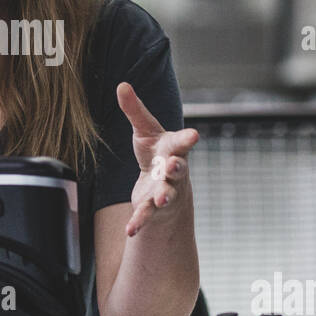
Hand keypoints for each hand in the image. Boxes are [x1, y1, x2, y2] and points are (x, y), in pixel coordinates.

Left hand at [116, 81, 199, 236]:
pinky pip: (147, 215)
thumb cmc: (155, 152)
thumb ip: (134, 110)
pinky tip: (130, 230)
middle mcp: (173, 170)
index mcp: (173, 149)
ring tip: (161, 200)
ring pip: (167, 194)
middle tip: (176, 164)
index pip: (182, 142)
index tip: (194, 135)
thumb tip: (121, 85)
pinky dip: (139, 222)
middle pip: (178, 168)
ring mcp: (166, 190)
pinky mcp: (153, 207)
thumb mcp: (144, 130)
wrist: (162, 184)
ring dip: (164, 196)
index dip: (187, 138)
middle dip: (178, 167)